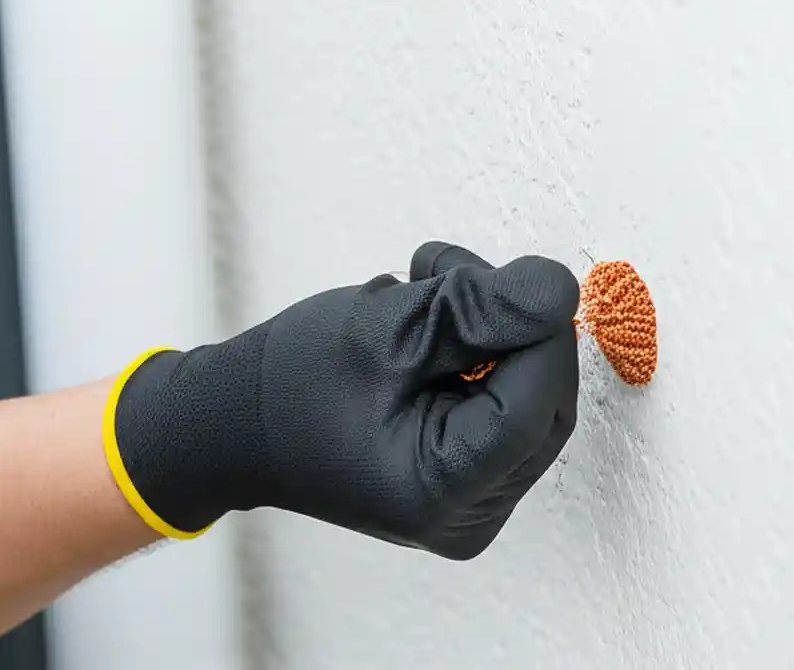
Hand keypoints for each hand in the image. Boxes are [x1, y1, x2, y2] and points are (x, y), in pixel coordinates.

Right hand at [107, 241, 579, 558]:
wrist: (235, 425)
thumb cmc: (289, 386)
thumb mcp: (385, 329)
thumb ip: (480, 309)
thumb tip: (559, 288)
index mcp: (438, 494)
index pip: (533, 408)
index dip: (539, 335)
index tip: (520, 277)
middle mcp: (465, 516)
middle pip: (542, 406)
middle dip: (511, 330)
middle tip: (452, 277)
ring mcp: (470, 504)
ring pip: (529, 400)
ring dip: (493, 335)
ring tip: (424, 293)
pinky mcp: (467, 481)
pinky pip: (505, 408)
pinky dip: (481, 359)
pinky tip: (432, 329)